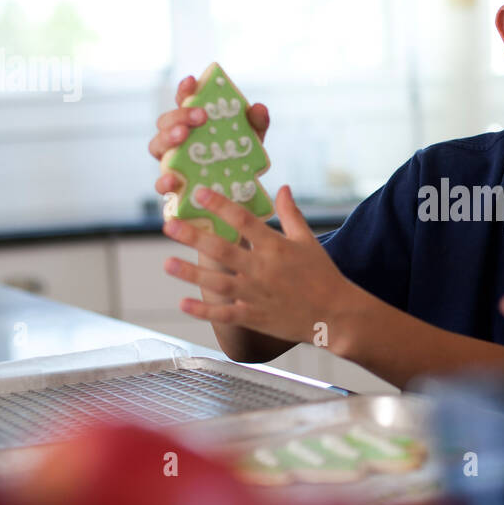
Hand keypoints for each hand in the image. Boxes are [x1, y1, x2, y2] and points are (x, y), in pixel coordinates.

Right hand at [149, 75, 270, 196]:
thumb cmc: (240, 159)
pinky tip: (172, 179)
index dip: (185, 90)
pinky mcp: (173, 189)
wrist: (241, 195)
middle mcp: (176, 140)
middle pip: (165, 122)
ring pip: (156, 147)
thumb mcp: (252, 140)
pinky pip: (160, 185)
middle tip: (200, 116)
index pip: (183, 101)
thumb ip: (257, 123)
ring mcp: (171, 163)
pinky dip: (163, 181)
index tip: (193, 81)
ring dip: (167, 138)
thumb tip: (258, 108)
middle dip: (179, 115)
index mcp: (193, 123)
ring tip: (182, 135)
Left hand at [161, 183, 357, 344]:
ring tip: (167, 264)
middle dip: (194, 237)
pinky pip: (225, 315)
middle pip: (222, 250)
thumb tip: (283, 187)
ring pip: (218, 283)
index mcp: (276, 247)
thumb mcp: (308, 241)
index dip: (220, 205)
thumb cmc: (323, 275)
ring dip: (191, 274)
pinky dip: (204, 311)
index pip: (244, 220)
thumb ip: (292, 214)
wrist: (336, 315)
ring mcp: (257, 294)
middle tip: (169, 225)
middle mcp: (263, 269)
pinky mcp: (255, 317)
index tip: (199, 193)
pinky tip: (182, 303)